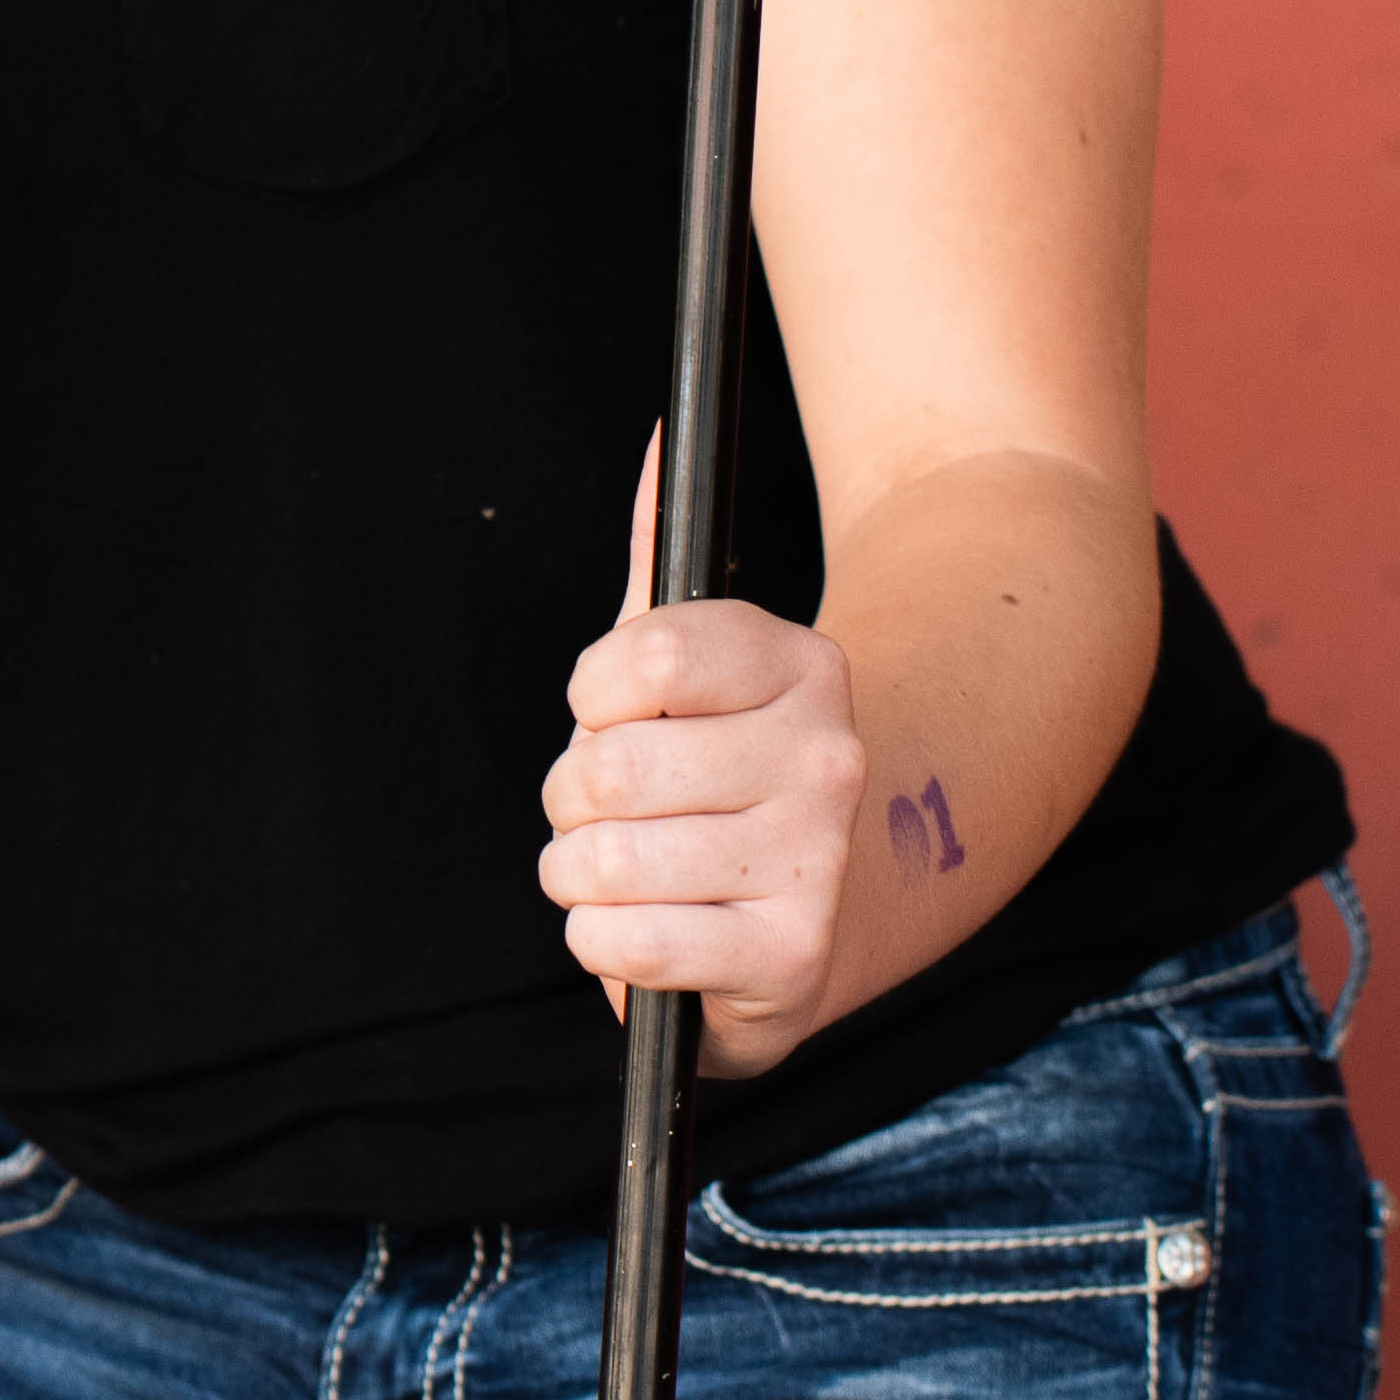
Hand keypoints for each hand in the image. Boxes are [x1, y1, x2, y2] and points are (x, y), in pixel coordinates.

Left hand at [539, 434, 864, 1080]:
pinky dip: (601, 942)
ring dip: (580, 873)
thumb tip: (659, 439)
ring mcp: (817, 861)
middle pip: (609, 768)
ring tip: (633, 870)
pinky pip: (621, 944)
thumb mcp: (691, 660)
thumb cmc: (717, 771)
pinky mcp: (792, 960)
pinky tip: (652, 929)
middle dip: (572, 796)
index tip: (615, 712)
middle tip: (618, 808)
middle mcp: (826, 757)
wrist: (817, 910)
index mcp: (801, 665)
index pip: (644, 656)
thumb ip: (660, 552)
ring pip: (604, 861)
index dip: (595, 695)